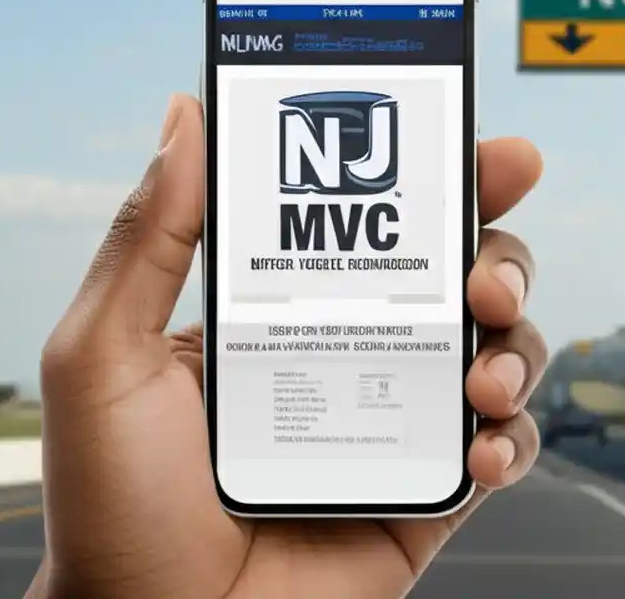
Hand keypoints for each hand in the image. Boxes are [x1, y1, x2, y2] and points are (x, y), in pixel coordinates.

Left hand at [27, 95, 546, 598]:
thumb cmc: (115, 506)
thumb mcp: (104, 355)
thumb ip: (150, 238)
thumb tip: (184, 118)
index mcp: (294, 309)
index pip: (382, 222)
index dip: (448, 179)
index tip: (494, 153)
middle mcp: (360, 353)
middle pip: (466, 275)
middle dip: (503, 260)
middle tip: (483, 284)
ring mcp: (401, 421)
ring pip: (503, 353)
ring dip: (520, 351)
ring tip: (484, 380)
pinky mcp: (431, 492)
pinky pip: (502, 448)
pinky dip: (512, 441)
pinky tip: (480, 452)